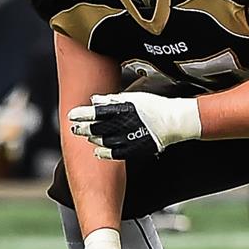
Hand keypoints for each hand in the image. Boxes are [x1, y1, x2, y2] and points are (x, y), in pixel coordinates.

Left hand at [67, 91, 200, 160]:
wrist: (175, 120)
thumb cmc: (155, 105)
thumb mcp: (133, 96)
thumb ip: (112, 100)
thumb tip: (95, 100)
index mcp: (123, 109)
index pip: (96, 112)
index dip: (82, 114)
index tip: (72, 115)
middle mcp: (124, 124)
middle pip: (97, 128)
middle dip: (83, 128)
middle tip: (74, 128)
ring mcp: (129, 138)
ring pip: (104, 141)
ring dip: (93, 139)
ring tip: (87, 136)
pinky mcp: (135, 149)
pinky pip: (116, 153)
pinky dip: (104, 153)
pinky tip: (97, 151)